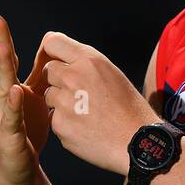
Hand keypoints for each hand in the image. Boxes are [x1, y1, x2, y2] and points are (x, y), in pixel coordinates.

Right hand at [0, 5, 51, 184]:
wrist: (17, 172)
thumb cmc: (25, 132)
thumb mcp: (32, 98)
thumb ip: (35, 76)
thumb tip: (47, 50)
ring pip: (0, 86)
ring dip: (1, 65)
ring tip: (2, 45)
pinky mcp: (7, 135)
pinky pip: (11, 117)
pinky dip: (12, 103)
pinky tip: (15, 91)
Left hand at [35, 31, 156, 175]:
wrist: (136, 142)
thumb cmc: (128, 108)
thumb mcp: (112, 73)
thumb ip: (85, 63)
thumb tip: (60, 58)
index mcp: (89, 60)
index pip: (52, 42)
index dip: (52, 52)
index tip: (57, 61)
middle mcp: (73, 77)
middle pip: (48, 71)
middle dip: (58, 80)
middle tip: (79, 93)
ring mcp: (64, 102)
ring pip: (49, 96)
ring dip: (61, 103)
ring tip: (86, 113)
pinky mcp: (60, 125)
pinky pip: (54, 119)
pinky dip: (65, 123)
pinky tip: (85, 127)